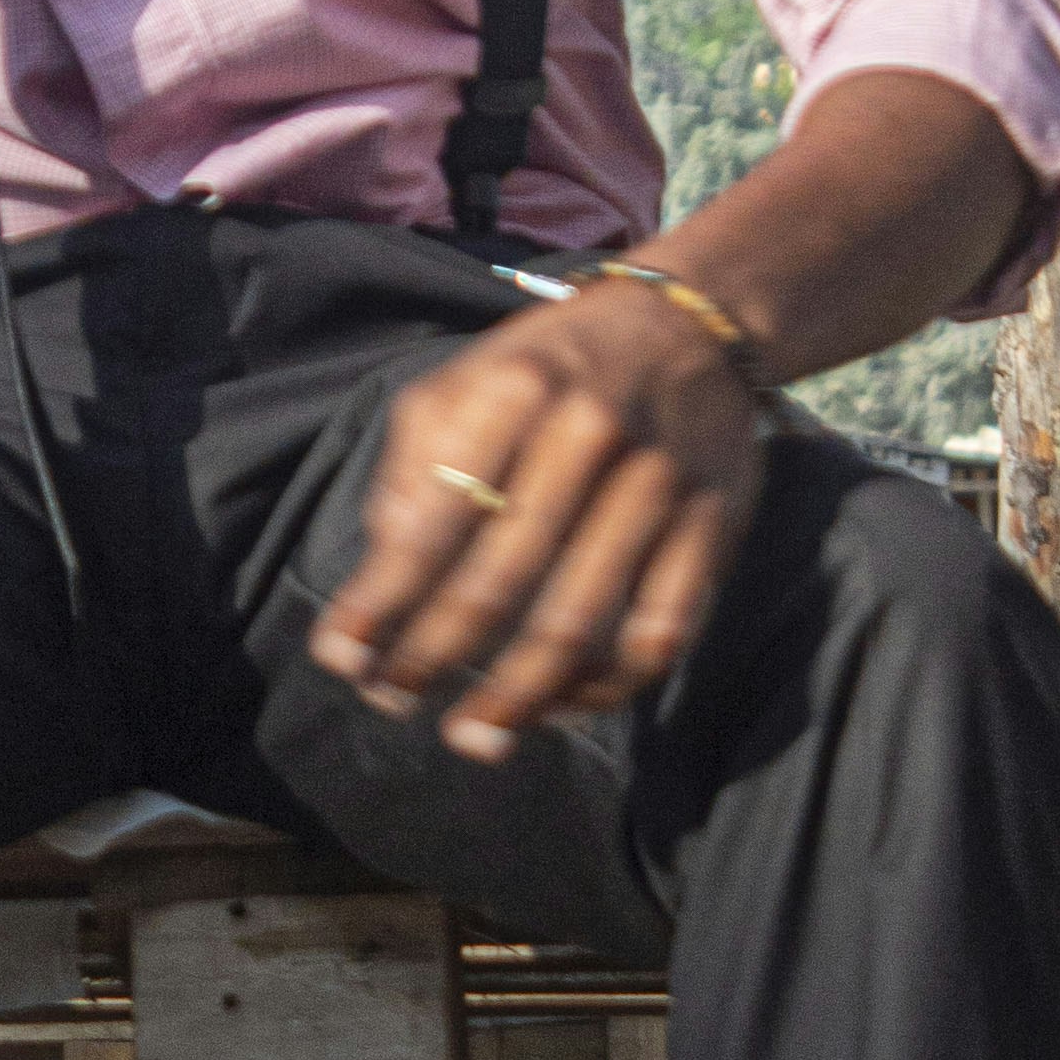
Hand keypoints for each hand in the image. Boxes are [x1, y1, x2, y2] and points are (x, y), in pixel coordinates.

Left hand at [309, 280, 766, 760]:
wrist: (696, 323)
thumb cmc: (555, 364)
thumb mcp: (468, 378)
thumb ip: (418, 464)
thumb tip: (383, 568)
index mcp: (513, 390)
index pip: (433, 518)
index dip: (382, 600)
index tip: (343, 656)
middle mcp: (588, 433)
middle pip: (502, 579)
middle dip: (437, 655)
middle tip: (395, 702)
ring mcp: (659, 482)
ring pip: (583, 620)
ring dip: (519, 695)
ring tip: (475, 736)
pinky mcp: (716, 523)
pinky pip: (661, 630)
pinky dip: (609, 685)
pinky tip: (564, 706)